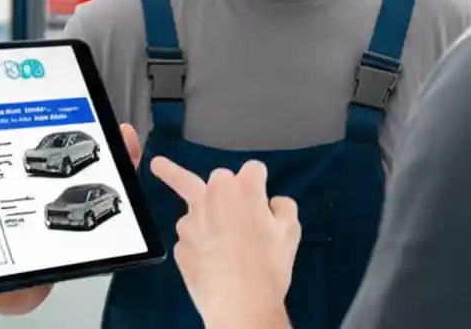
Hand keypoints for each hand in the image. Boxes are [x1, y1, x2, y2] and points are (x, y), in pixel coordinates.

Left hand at [151, 157, 297, 328]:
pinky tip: (207, 259)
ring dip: (204, 208)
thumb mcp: (291, 232)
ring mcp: (191, 219)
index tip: (261, 185)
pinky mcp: (179, 242)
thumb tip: (272, 203)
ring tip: (211, 226)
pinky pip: (190, 234)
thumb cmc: (270, 265)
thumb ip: (283, 207)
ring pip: (194, 201)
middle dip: (229, 187)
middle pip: (220, 177)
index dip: (260, 178)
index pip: (253, 168)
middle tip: (237, 207)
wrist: (239, 303)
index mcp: (244, 189)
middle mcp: (213, 195)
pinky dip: (197, 240)